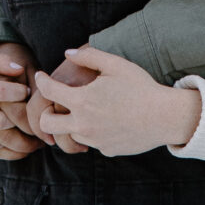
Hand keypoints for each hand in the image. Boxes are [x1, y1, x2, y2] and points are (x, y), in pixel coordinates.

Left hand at [31, 45, 199, 156]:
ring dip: (73, 123)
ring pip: (70, 134)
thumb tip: (68, 53)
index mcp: (82, 100)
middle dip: (44, 114)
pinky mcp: (106, 150)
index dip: (41, 80)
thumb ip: (89, 56)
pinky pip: (92, 142)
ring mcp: (94, 140)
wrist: (164, 116)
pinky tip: (110, 121)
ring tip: (90, 110)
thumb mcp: (116, 65)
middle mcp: (83, 124)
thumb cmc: (141, 87)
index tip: (41, 76)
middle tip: (55, 105)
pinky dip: (95, 132)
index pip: (48, 91)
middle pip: (46, 124)